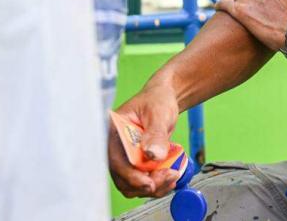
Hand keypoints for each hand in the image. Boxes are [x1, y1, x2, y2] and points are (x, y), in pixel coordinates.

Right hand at [108, 81, 182, 197]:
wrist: (164, 100)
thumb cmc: (157, 100)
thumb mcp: (158, 113)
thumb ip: (155, 133)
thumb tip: (153, 154)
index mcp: (113, 132)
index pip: (115, 161)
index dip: (131, 176)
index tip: (149, 182)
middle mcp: (115, 148)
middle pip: (123, 179)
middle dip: (147, 184)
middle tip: (170, 176)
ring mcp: (125, 158)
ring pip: (133, 185)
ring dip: (154, 187)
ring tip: (174, 175)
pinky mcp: (136, 164)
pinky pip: (143, 182)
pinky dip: (157, 184)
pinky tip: (171, 176)